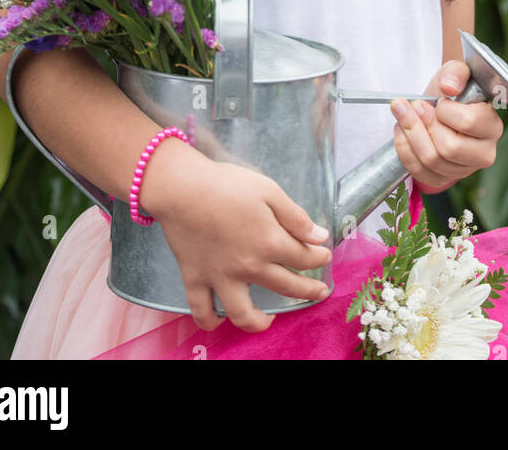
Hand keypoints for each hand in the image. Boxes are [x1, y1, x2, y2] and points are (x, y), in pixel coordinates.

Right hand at [141, 144, 332, 333]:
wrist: (182, 188)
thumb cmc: (227, 184)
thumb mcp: (269, 190)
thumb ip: (295, 217)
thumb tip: (319, 237)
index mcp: (270, 243)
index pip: (304, 257)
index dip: (319, 256)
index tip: (325, 253)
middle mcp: (248, 267)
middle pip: (286, 287)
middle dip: (308, 290)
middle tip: (320, 291)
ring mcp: (221, 278)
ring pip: (243, 314)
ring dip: (260, 322)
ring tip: (270, 320)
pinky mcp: (196, 279)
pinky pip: (201, 311)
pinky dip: (209, 321)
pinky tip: (218, 322)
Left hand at [390, 59, 502, 194]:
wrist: (437, 109)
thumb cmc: (451, 94)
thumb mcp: (454, 73)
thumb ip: (455, 73)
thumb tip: (448, 87)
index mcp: (492, 126)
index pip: (468, 122)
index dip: (445, 110)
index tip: (438, 100)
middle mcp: (484, 153)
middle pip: (448, 148)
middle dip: (423, 123)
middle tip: (414, 105)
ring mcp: (464, 170)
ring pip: (431, 160)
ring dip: (409, 134)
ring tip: (402, 113)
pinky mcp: (444, 179)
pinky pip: (419, 172)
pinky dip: (404, 149)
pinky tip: (401, 131)